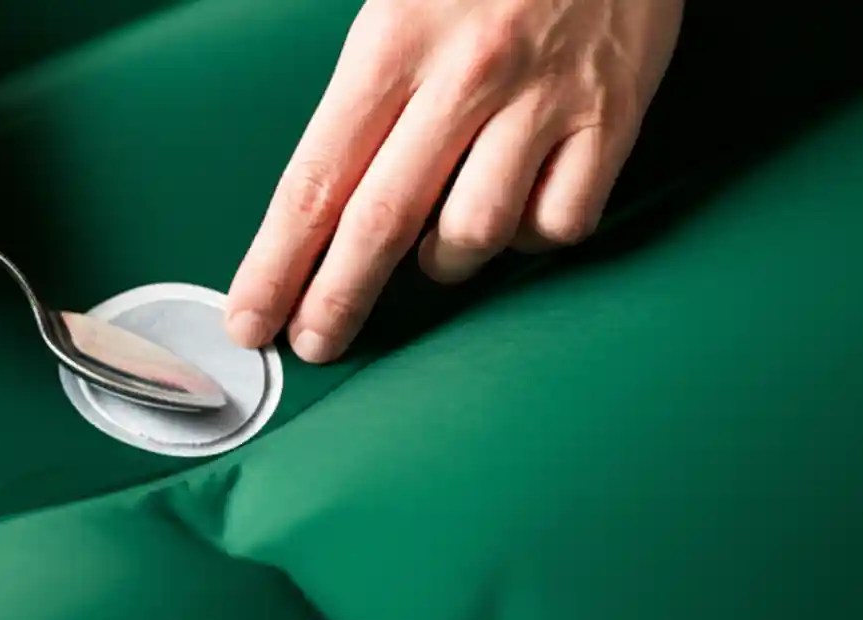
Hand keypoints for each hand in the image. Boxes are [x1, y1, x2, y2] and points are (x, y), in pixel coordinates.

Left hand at [225, 0, 683, 362]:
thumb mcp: (398, 0)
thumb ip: (359, 93)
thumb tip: (318, 201)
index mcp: (393, 42)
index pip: (316, 179)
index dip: (277, 263)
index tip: (251, 316)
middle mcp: (466, 76)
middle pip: (380, 222)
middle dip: (336, 299)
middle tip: (315, 343)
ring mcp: (543, 100)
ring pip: (475, 234)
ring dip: (443, 262)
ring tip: (432, 248)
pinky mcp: (611, 117)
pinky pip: (561, 222)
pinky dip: (530, 237)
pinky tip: (516, 210)